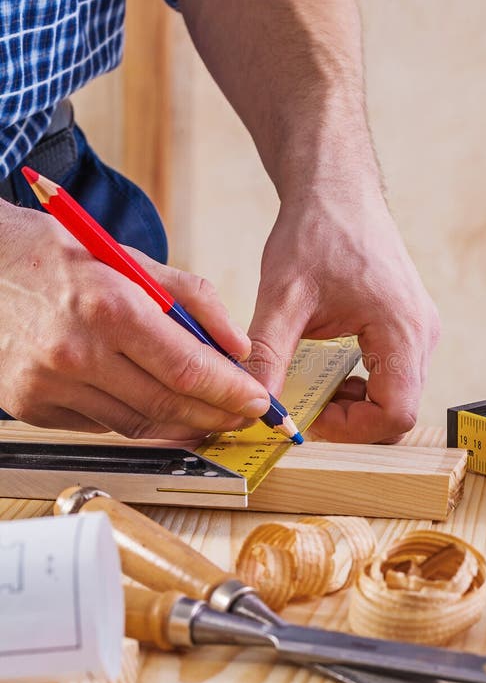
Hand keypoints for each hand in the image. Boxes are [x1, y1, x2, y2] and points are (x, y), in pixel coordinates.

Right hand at [0, 202, 269, 438]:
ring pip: (137, 425)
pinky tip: (152, 404)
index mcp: (108, 307)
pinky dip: (135, 418)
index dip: (231, 392)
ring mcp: (49, 385)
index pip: (187, 369)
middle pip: (168, 406)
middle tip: (242, 416)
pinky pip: (101, 424)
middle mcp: (77, 353)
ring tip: (208, 415)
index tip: (257, 401)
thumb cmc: (55, 256)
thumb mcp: (129, 259)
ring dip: (181, 425)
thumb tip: (236, 345)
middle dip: (216, 416)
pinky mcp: (31, 406)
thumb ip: (192, 299)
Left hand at [247, 192, 439, 443]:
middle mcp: (422, 335)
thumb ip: (268, 355)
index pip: (396, 414)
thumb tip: (253, 406)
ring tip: (312, 389)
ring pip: (397, 397)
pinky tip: (327, 373)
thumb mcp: (283, 296)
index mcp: (402, 330)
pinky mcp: (407, 326)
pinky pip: (394, 376)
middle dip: (351, 421)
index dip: (351, 429)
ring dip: (355, 406)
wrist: (336, 188)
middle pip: (399, 411)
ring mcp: (419, 331)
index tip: (310, 416)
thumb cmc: (317, 230)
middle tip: (306, 406)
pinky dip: (361, 388)